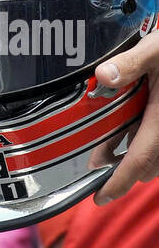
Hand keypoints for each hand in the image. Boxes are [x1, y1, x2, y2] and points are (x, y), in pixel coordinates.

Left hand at [90, 31, 158, 203]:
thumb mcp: (156, 50)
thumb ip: (131, 62)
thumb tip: (103, 75)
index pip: (141, 160)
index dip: (119, 182)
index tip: (101, 197)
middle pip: (147, 163)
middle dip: (122, 168)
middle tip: (95, 163)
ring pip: (154, 155)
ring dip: (132, 154)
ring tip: (104, 149)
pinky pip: (156, 142)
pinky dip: (141, 141)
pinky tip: (125, 127)